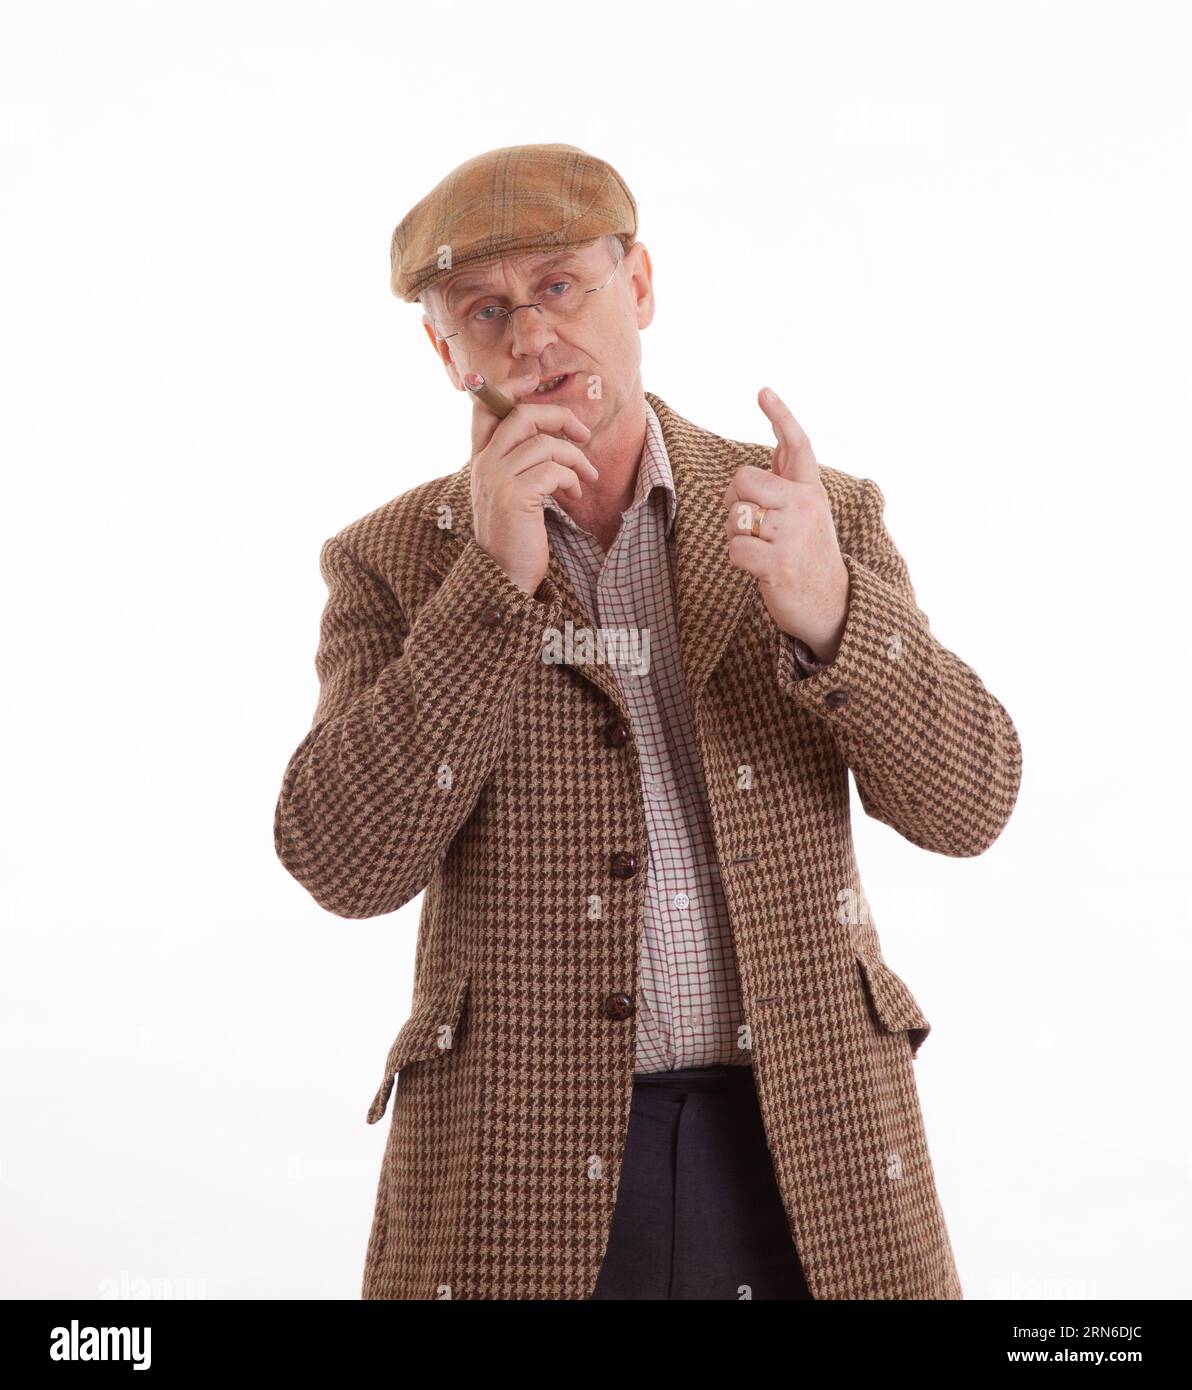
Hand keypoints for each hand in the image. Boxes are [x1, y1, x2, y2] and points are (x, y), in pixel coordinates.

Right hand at [467, 379, 597, 593]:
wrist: (503, 576)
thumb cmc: (514, 536)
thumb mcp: (509, 492)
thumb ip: (518, 463)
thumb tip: (551, 436)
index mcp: (479, 459)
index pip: (485, 407)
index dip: (509, 387)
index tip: (535, 381)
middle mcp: (483, 464)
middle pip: (521, 414)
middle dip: (559, 417)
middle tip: (583, 434)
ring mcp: (497, 479)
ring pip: (544, 443)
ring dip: (575, 457)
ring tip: (587, 476)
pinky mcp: (515, 496)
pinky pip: (553, 470)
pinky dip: (571, 478)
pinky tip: (574, 493)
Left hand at [722, 388, 849, 662]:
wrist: (832, 606)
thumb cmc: (810, 557)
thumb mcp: (806, 514)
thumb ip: (790, 481)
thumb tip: (777, 443)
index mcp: (811, 492)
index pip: (799, 445)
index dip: (781, 416)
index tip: (762, 391)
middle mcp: (805, 507)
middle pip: (744, 478)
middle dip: (733, 499)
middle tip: (747, 521)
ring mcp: (793, 535)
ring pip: (735, 515)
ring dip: (736, 534)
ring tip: (758, 548)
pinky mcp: (778, 564)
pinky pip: (735, 547)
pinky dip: (737, 559)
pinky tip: (757, 567)